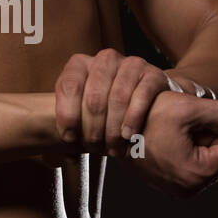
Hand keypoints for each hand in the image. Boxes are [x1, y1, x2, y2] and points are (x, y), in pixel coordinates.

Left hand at [54, 49, 184, 158]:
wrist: (144, 100)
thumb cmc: (105, 111)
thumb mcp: (83, 114)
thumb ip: (70, 131)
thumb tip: (63, 157)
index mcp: (80, 64)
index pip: (69, 86)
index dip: (67, 115)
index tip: (70, 139)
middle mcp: (105, 59)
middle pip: (93, 97)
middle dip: (92, 129)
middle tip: (94, 148)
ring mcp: (131, 64)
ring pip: (117, 98)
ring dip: (113, 129)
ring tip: (112, 149)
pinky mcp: (153, 74)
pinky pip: (142, 95)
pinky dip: (133, 118)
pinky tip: (128, 135)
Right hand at [131, 88, 217, 197]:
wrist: (114, 125)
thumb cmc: (148, 114)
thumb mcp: (189, 105)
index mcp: (196, 173)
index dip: (217, 129)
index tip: (191, 125)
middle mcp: (188, 189)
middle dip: (207, 139)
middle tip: (179, 131)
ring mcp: (178, 190)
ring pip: (207, 160)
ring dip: (196, 144)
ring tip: (171, 136)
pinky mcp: (170, 186)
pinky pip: (192, 165)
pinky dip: (184, 151)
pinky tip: (166, 143)